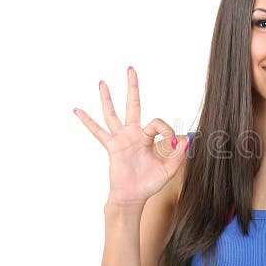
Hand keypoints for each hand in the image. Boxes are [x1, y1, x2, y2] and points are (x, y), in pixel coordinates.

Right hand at [73, 66, 188, 206]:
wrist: (133, 196)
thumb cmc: (149, 183)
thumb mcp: (169, 169)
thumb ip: (178, 155)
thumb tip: (187, 139)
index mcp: (148, 137)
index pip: (157, 122)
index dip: (167, 129)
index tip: (172, 143)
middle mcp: (133, 134)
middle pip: (133, 104)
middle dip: (132, 87)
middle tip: (131, 68)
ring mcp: (121, 139)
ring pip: (112, 113)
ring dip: (107, 98)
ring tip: (102, 82)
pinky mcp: (112, 146)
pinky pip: (97, 131)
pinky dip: (87, 121)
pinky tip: (77, 109)